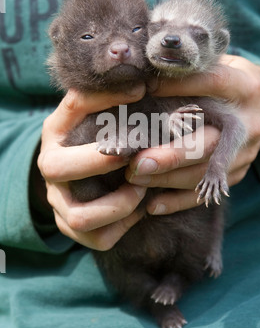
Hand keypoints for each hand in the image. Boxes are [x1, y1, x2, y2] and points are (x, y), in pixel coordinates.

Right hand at [37, 86, 146, 250]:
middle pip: (58, 169)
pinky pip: (98, 239)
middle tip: (134, 159)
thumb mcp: (92, 113)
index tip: (139, 94)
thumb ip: (107, 97)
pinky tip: (139, 210)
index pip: (73, 108)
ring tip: (141, 191)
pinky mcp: (72, 227)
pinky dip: (123, 227)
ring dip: (117, 206)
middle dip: (100, 164)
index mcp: (55, 134)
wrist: (74, 172)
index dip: (104, 101)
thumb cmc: (92, 138)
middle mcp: (50, 170)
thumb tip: (138, 88)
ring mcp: (58, 203)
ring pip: (79, 218)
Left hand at [126, 54, 259, 214]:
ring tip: (133, 178)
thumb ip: (188, 72)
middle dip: (170, 156)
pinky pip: (207, 192)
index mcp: (244, 87)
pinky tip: (152, 204)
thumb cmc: (225, 83)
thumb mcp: (214, 66)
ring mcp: (246, 153)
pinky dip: (177, 201)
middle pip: (207, 143)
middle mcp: (248, 123)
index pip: (212, 84)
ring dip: (166, 179)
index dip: (179, 86)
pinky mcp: (238, 173)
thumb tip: (144, 76)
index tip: (147, 88)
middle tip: (137, 163)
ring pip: (203, 173)